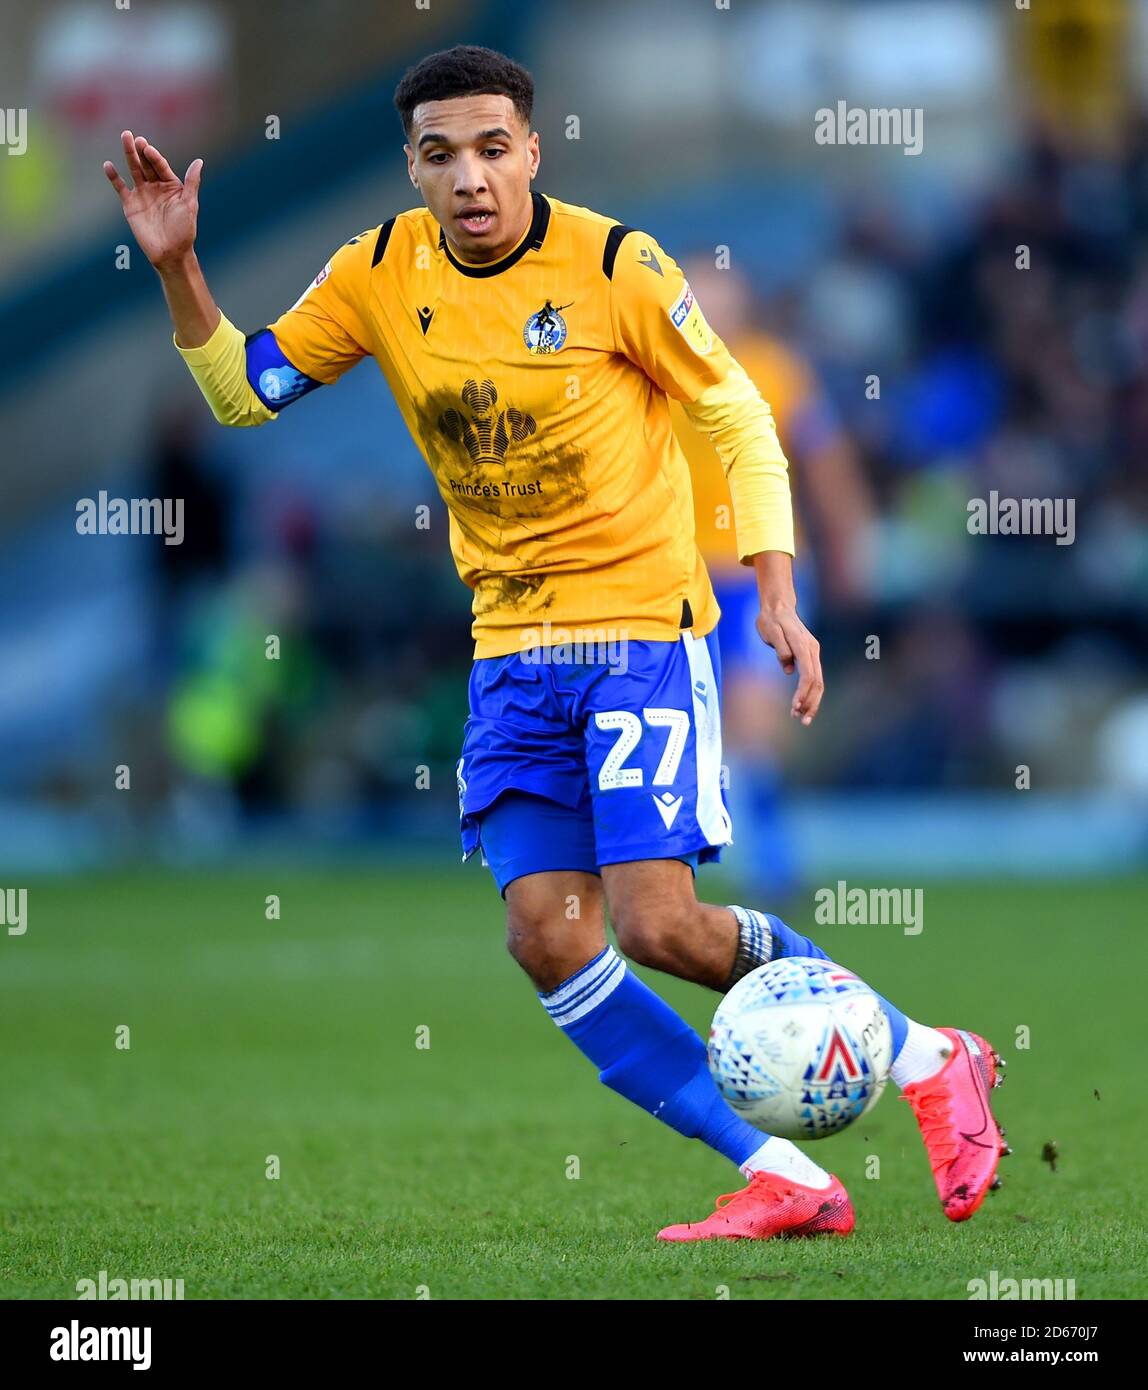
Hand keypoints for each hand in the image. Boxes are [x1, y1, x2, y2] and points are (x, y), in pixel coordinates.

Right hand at [103, 131, 202, 269]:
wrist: (170, 252)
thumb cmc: (184, 230)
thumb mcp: (190, 205)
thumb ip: (192, 183)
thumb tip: (199, 162)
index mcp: (171, 185)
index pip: (161, 166)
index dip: (155, 157)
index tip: (148, 148)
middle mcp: (156, 186)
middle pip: (146, 164)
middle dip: (140, 151)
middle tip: (134, 137)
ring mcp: (142, 194)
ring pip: (134, 170)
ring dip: (129, 155)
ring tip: (124, 138)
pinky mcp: (130, 204)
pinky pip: (120, 187)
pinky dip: (114, 177)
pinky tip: (108, 166)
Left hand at [755, 602, 823, 725]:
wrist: (778, 606)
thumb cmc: (771, 619)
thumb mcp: (770, 631)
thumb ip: (780, 649)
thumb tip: (788, 669)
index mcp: (804, 646)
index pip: (808, 675)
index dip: (803, 693)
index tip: (795, 707)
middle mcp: (812, 650)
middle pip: (818, 682)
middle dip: (811, 703)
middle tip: (802, 720)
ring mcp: (813, 652)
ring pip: (818, 682)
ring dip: (812, 701)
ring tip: (802, 717)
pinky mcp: (810, 655)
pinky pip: (814, 677)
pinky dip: (810, 693)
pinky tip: (803, 704)